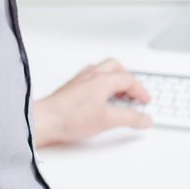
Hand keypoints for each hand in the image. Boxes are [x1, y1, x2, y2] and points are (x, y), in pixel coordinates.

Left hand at [32, 58, 152, 146]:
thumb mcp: (107, 120)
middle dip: (128, 79)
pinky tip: (100, 98)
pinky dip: (102, 84)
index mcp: (102, 79)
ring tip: (120, 95)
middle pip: (116, 68)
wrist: (44, 120)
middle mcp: (91, 75)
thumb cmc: (69, 118)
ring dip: (115, 80)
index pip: (128, 79)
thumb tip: (145, 118)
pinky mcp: (72, 88)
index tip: (145, 102)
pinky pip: (92, 78)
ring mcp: (80, 80)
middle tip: (134, 94)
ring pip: (103, 71)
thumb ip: (130, 118)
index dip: (141, 90)